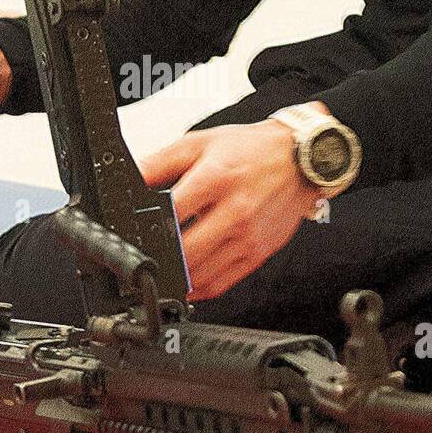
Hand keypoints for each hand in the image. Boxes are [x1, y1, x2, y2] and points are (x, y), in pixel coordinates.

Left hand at [138, 119, 321, 299]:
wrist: (301, 160)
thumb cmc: (252, 150)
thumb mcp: (200, 143)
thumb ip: (159, 162)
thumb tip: (130, 178)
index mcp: (217, 178)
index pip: (172, 213)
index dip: (145, 227)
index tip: (131, 234)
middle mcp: (236, 211)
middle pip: (185, 252)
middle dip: (158, 260)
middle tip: (141, 260)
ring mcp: (249, 237)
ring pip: (201, 275)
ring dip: (176, 278)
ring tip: (160, 273)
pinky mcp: (258, 254)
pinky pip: (222, 284)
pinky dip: (198, 289)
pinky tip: (185, 283)